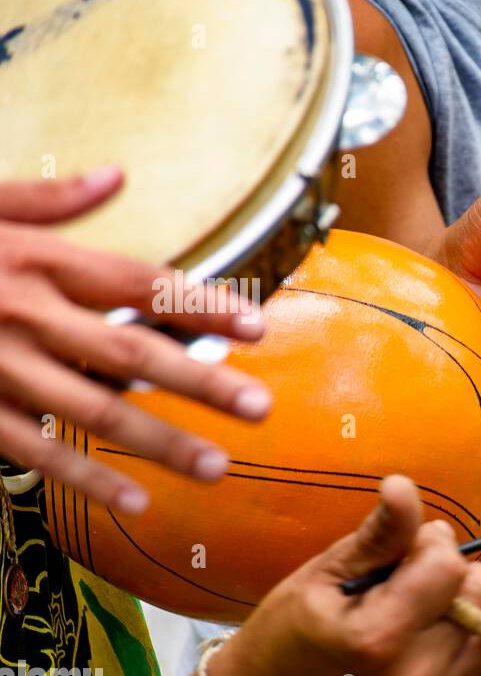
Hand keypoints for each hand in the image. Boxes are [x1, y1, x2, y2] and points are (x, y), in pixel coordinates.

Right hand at [0, 169, 271, 511]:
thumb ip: (46, 200)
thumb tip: (115, 175)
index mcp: (35, 259)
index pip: (136, 283)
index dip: (201, 304)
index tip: (257, 327)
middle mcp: (23, 311)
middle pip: (129, 352)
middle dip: (201, 382)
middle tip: (262, 406)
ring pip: (90, 410)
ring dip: (157, 441)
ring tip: (217, 465)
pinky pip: (31, 449)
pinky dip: (83, 477)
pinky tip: (134, 501)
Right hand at [208, 476, 480, 675]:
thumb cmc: (295, 626)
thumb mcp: (326, 571)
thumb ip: (380, 534)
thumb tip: (404, 485)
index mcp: (378, 637)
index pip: (448, 566)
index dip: (431, 544)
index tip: (406, 548)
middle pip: (478, 595)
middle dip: (455, 572)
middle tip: (417, 575)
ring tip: (444, 597)